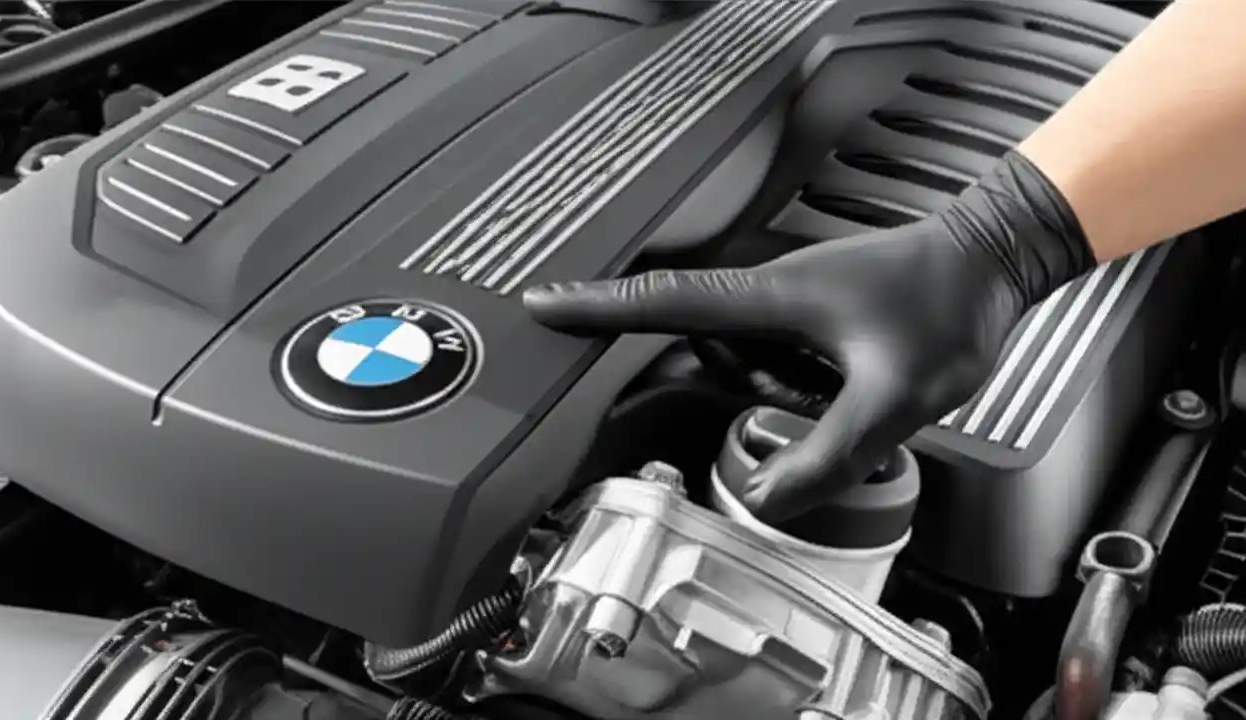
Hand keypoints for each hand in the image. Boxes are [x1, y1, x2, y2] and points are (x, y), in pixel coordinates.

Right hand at [523, 151, 1093, 523]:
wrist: (994, 258)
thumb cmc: (948, 306)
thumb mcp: (895, 397)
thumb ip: (828, 455)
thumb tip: (766, 498)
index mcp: (771, 297)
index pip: (664, 302)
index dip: (598, 308)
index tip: (543, 306)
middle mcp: (770, 292)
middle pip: (713, 354)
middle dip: (756, 393)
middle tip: (826, 397)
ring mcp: (790, 300)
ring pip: (750, 364)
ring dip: (788, 392)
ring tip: (855, 386)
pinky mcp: (810, 311)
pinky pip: (780, 360)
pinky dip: (804, 384)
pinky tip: (855, 382)